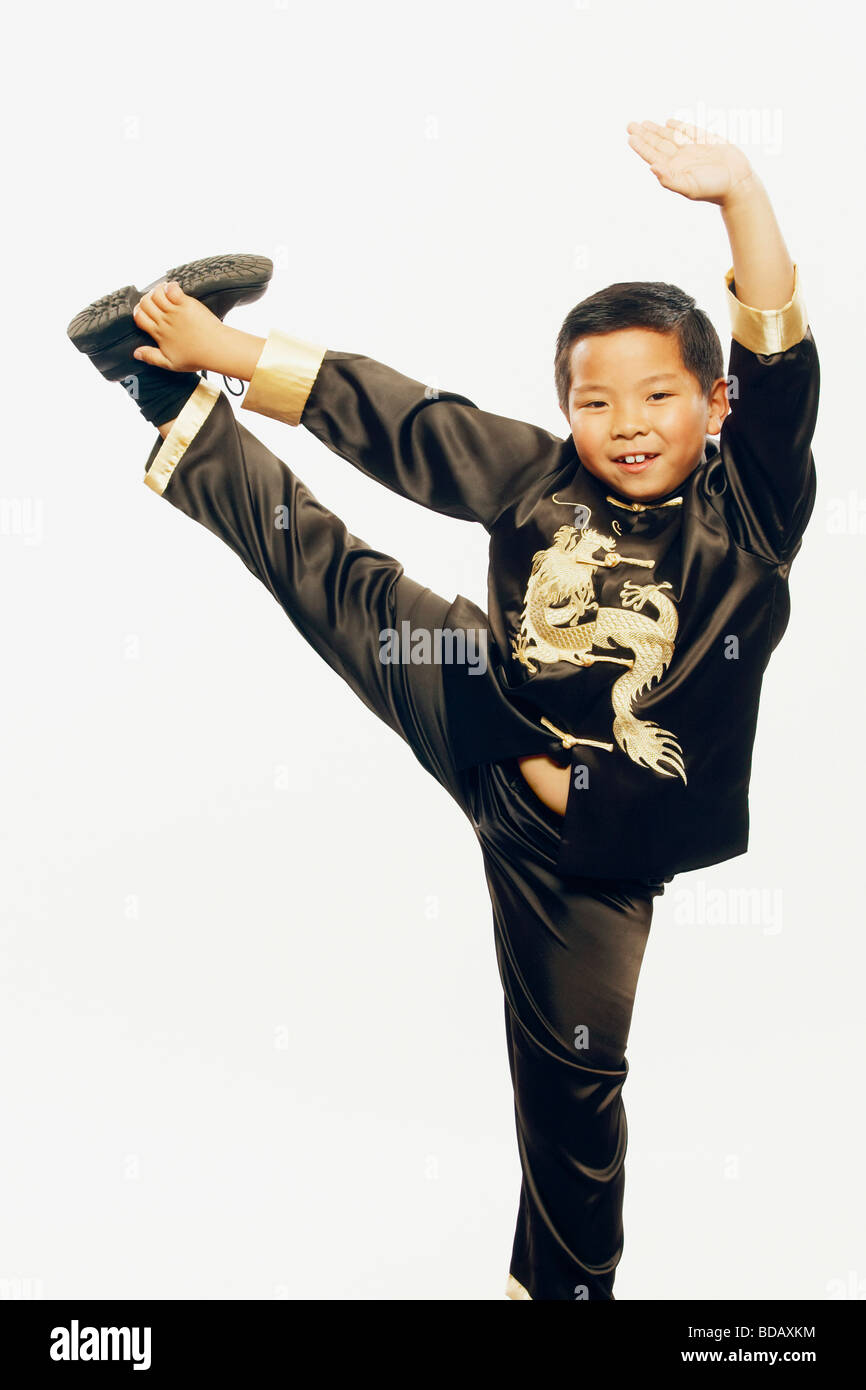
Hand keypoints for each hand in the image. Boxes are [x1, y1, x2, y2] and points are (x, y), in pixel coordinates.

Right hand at [132, 279, 227, 372]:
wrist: (216, 349)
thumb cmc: (196, 357)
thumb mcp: (170, 363)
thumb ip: (152, 357)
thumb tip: (136, 353)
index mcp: (159, 334)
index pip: (139, 317)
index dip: (138, 312)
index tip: (144, 311)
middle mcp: (165, 321)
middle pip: (145, 303)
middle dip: (146, 299)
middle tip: (153, 300)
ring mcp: (176, 311)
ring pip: (156, 294)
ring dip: (157, 290)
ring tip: (163, 292)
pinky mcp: (187, 304)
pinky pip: (172, 290)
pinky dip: (169, 286)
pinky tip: (173, 288)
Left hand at [626, 118, 755, 206]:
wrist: (738, 182)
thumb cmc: (713, 188)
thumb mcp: (689, 187)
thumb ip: (669, 178)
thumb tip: (652, 167)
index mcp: (674, 169)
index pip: (653, 155)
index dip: (641, 146)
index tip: (630, 137)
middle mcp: (681, 159)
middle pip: (658, 144)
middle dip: (644, 135)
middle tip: (630, 125)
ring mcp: (693, 149)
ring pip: (670, 137)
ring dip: (657, 130)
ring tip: (644, 124)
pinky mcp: (706, 141)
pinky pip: (689, 132)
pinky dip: (679, 126)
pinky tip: (669, 123)